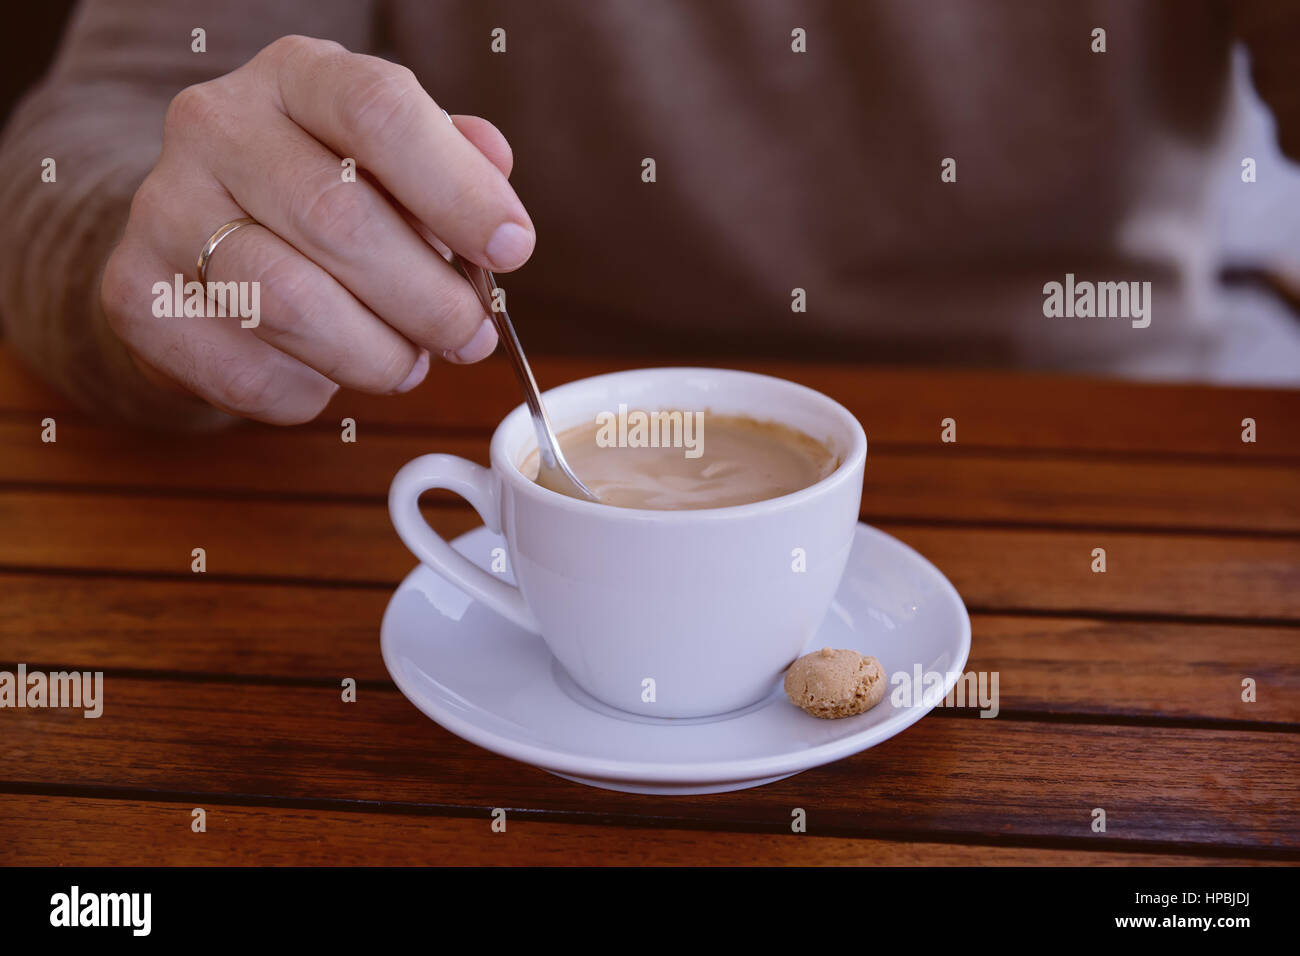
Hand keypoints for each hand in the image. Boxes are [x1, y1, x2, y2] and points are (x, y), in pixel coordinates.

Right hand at [101, 35, 531, 423]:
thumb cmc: (323, 192)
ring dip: (378, 355)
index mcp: (296, 76)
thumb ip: (451, 163)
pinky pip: (249, 370)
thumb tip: (497, 177)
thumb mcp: (391, 158)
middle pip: (340, 220)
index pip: (379, 111)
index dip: (458, 190)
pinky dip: (312, 390)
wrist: (198, 232)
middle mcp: (216, 126)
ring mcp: (163, 209)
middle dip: (429, 299)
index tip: (512, 250)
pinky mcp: (137, 297)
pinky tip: (328, 373)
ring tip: (409, 363)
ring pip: (293, 305)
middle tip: (469, 337)